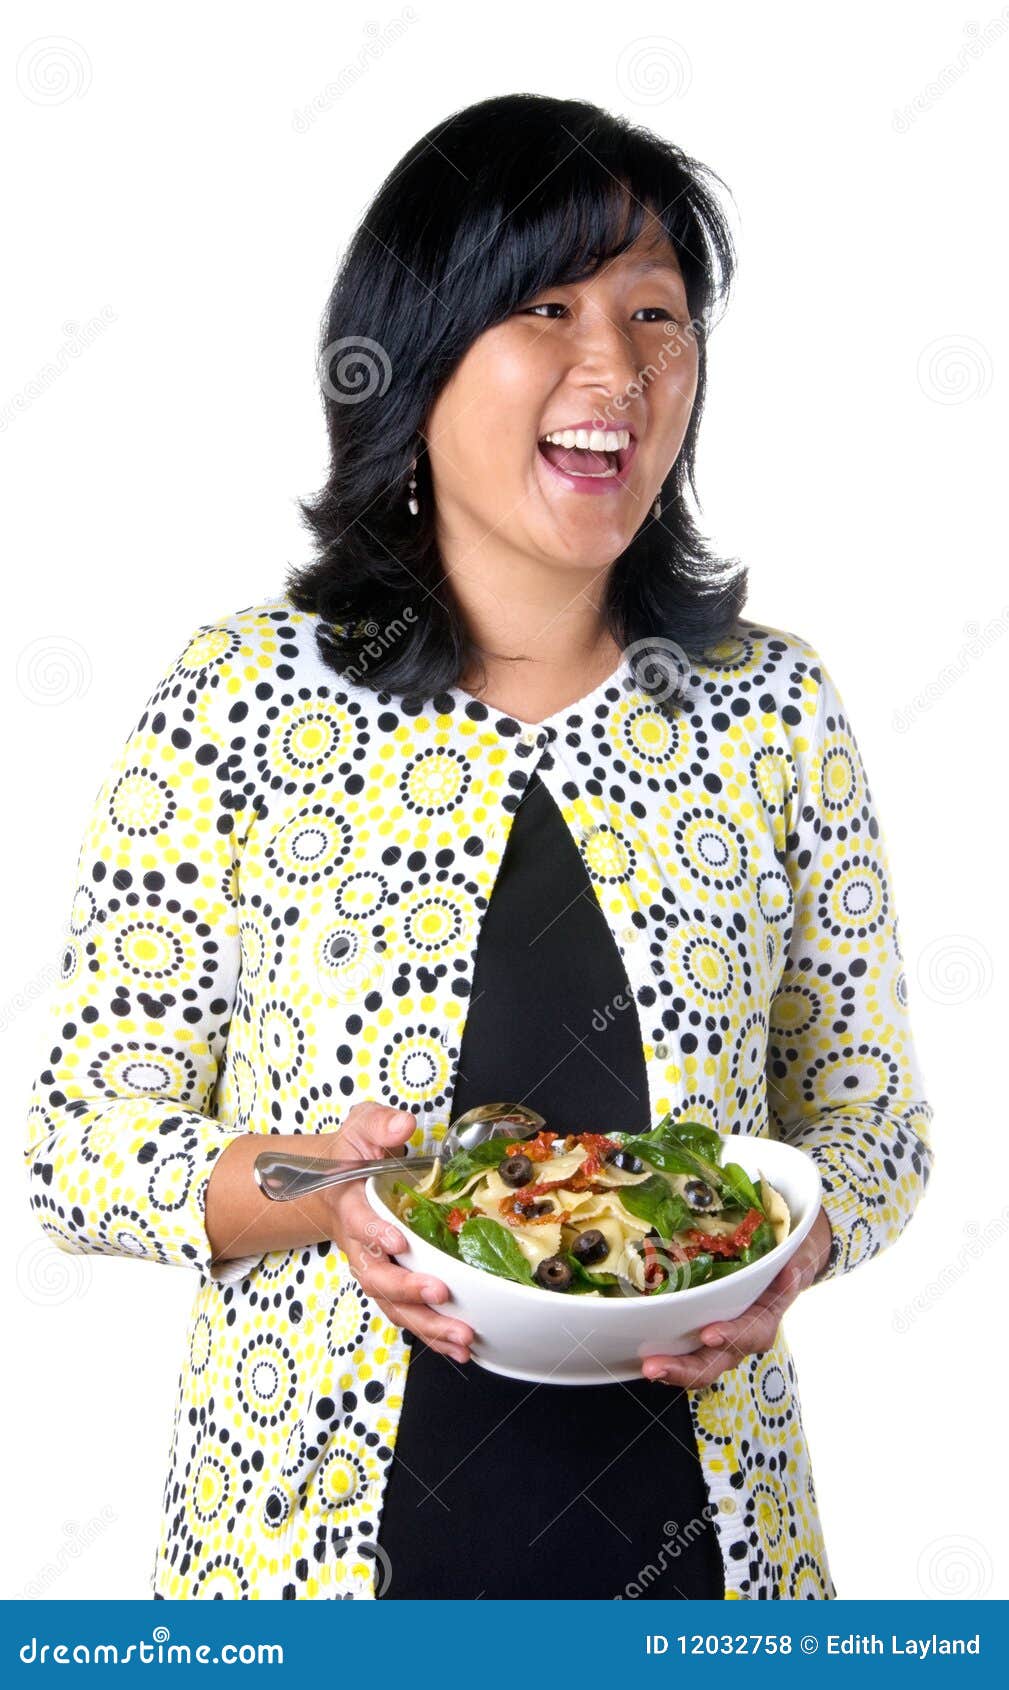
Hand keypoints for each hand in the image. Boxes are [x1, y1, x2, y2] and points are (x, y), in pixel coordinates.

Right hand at [320, 1101, 473, 1363]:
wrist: (334, 1182)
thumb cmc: (352, 1154)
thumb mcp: (361, 1127)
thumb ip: (379, 1123)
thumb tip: (403, 1124)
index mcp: (350, 1204)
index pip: (358, 1222)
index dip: (375, 1233)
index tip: (398, 1241)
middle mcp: (358, 1244)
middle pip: (375, 1276)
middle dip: (407, 1289)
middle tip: (440, 1293)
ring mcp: (373, 1268)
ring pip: (392, 1304)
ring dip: (426, 1324)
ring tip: (461, 1336)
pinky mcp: (390, 1284)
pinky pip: (406, 1313)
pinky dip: (432, 1333)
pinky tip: (460, 1345)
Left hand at [640, 1207, 832, 1388]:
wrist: (783, 1267)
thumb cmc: (784, 1263)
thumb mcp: (796, 1259)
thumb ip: (795, 1265)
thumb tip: (791, 1268)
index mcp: (765, 1318)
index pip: (752, 1333)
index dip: (732, 1336)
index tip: (709, 1335)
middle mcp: (741, 1336)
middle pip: (716, 1361)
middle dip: (687, 1368)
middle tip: (655, 1368)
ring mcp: (719, 1338)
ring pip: (698, 1362)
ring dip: (672, 1368)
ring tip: (648, 1368)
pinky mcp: (699, 1332)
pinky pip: (683, 1349)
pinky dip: (664, 1353)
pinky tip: (640, 1358)